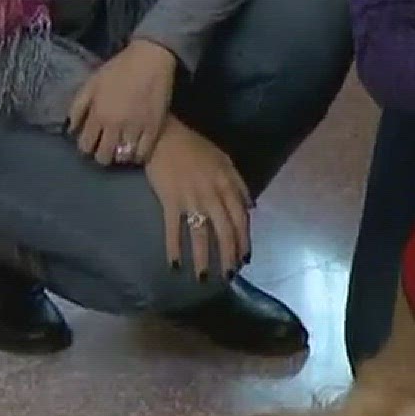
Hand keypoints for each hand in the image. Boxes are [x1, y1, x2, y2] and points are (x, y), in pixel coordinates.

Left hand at [68, 38, 177, 165]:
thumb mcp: (91, 84)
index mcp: (97, 114)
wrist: (150, 59)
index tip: (90, 144)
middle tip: (105, 149)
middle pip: (104, 156)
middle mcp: (115, 125)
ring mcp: (136, 128)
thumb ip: (78, 107)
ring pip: (123, 157)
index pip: (85, 145)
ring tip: (121, 150)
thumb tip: (70, 130)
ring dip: (120, 156)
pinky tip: (136, 150)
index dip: (86, 147)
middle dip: (102, 155)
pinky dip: (138, 155)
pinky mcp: (154, 128)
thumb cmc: (119, 69)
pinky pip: (144, 153)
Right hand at [144, 119, 251, 277]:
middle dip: (228, 255)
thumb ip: (238, 184)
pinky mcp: (170, 202)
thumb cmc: (194, 147)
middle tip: (228, 275)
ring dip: (203, 258)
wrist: (164, 137)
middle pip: (224, 231)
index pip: (240, 219)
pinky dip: (174, 248)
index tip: (244, 258)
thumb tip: (251, 207)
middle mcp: (212, 195)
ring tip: (203, 278)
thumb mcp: (224, 160)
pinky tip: (174, 265)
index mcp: (227, 185)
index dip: (243, 240)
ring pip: (201, 235)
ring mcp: (191, 200)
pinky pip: (174, 229)